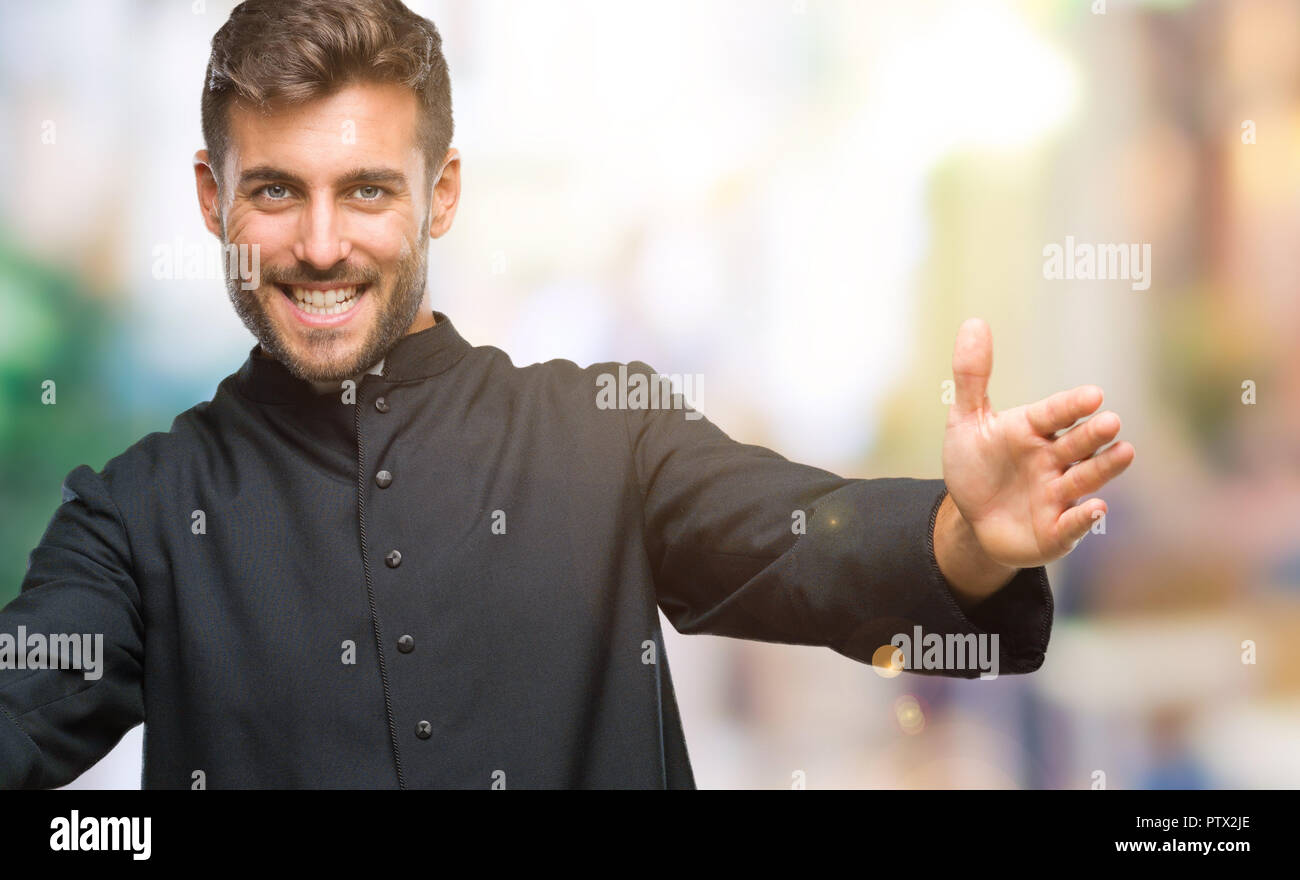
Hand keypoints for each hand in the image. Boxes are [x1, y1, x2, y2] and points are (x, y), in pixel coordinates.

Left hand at [941, 317, 1134, 568]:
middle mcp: (1053, 459)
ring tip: (1124, 452)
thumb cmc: (976, 466)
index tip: (1092, 395)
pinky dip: (1083, 518)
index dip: (1072, 405)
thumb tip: (974, 321)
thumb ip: (972, 376)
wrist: (973, 519)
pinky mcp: (1056, 531)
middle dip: (1093, 434)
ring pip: (1085, 478)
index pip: (1055, 413)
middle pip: (1077, 444)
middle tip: (1110, 421)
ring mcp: (1058, 495)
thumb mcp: (967, 422)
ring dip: (1104, 467)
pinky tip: (1096, 509)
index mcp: (1033, 429)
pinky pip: (1071, 524)